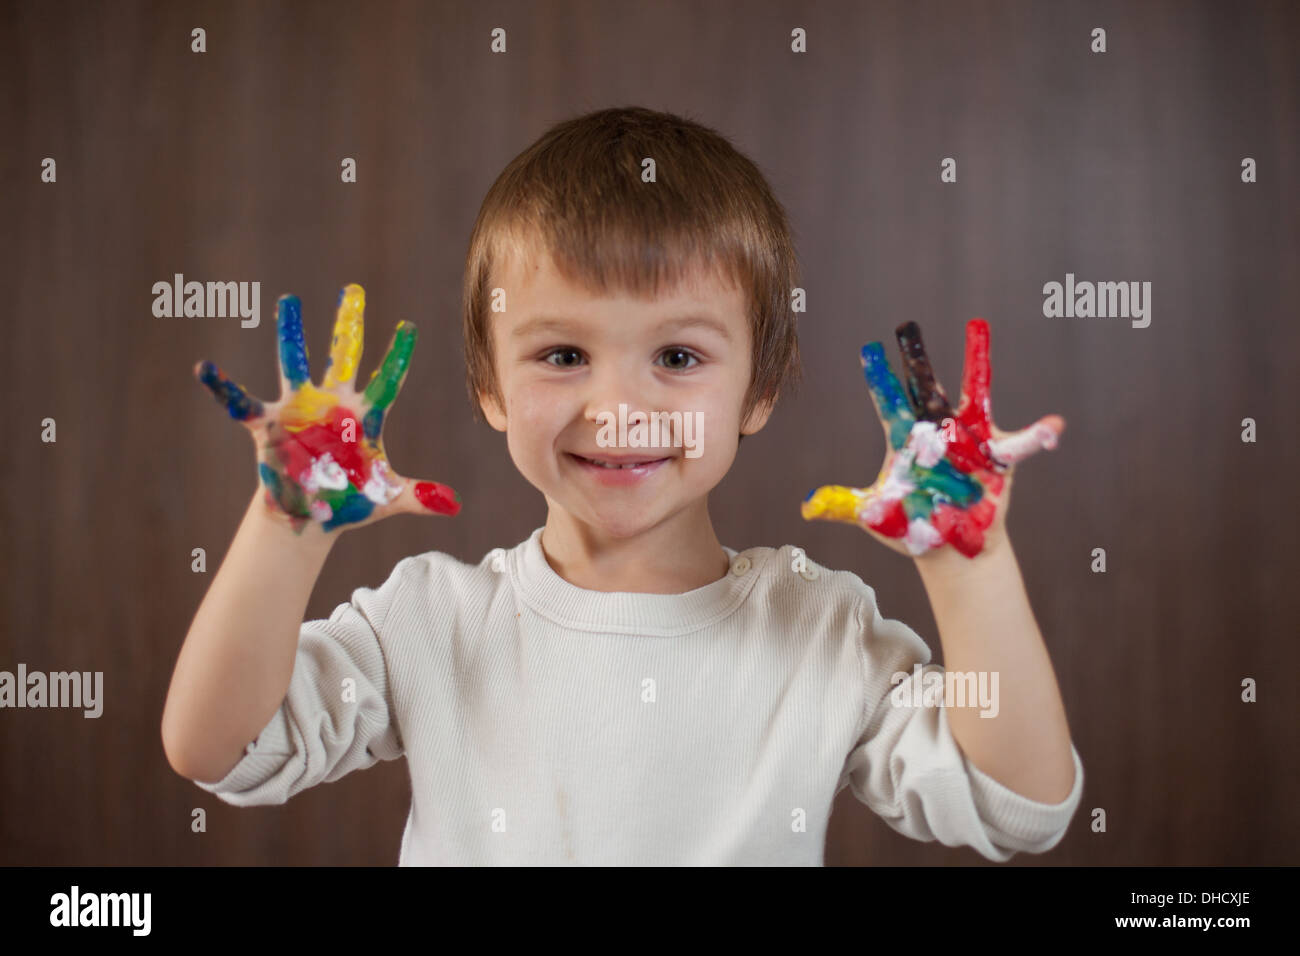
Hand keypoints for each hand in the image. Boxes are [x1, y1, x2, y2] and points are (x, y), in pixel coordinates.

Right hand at [195, 284, 460, 533]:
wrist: (312, 516)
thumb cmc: (352, 502)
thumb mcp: (388, 498)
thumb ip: (421, 496)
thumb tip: (456, 505)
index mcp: (365, 417)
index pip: (386, 380)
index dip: (397, 355)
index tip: (409, 325)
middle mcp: (333, 405)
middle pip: (342, 355)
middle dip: (348, 324)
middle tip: (353, 289)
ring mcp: (300, 411)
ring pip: (294, 363)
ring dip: (291, 333)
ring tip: (290, 300)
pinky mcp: (270, 426)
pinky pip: (241, 403)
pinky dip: (222, 388)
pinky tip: (205, 368)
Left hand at [801, 319, 1061, 557]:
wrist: (950, 547)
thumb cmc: (911, 528)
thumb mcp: (875, 516)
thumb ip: (844, 505)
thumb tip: (805, 507)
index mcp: (904, 439)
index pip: (887, 403)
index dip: (878, 377)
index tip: (868, 348)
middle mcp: (935, 429)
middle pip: (923, 384)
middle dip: (914, 356)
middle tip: (906, 324)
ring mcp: (967, 438)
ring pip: (972, 391)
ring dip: (975, 359)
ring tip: (977, 327)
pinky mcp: (997, 456)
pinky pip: (1019, 444)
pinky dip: (1038, 436)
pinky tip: (1055, 426)